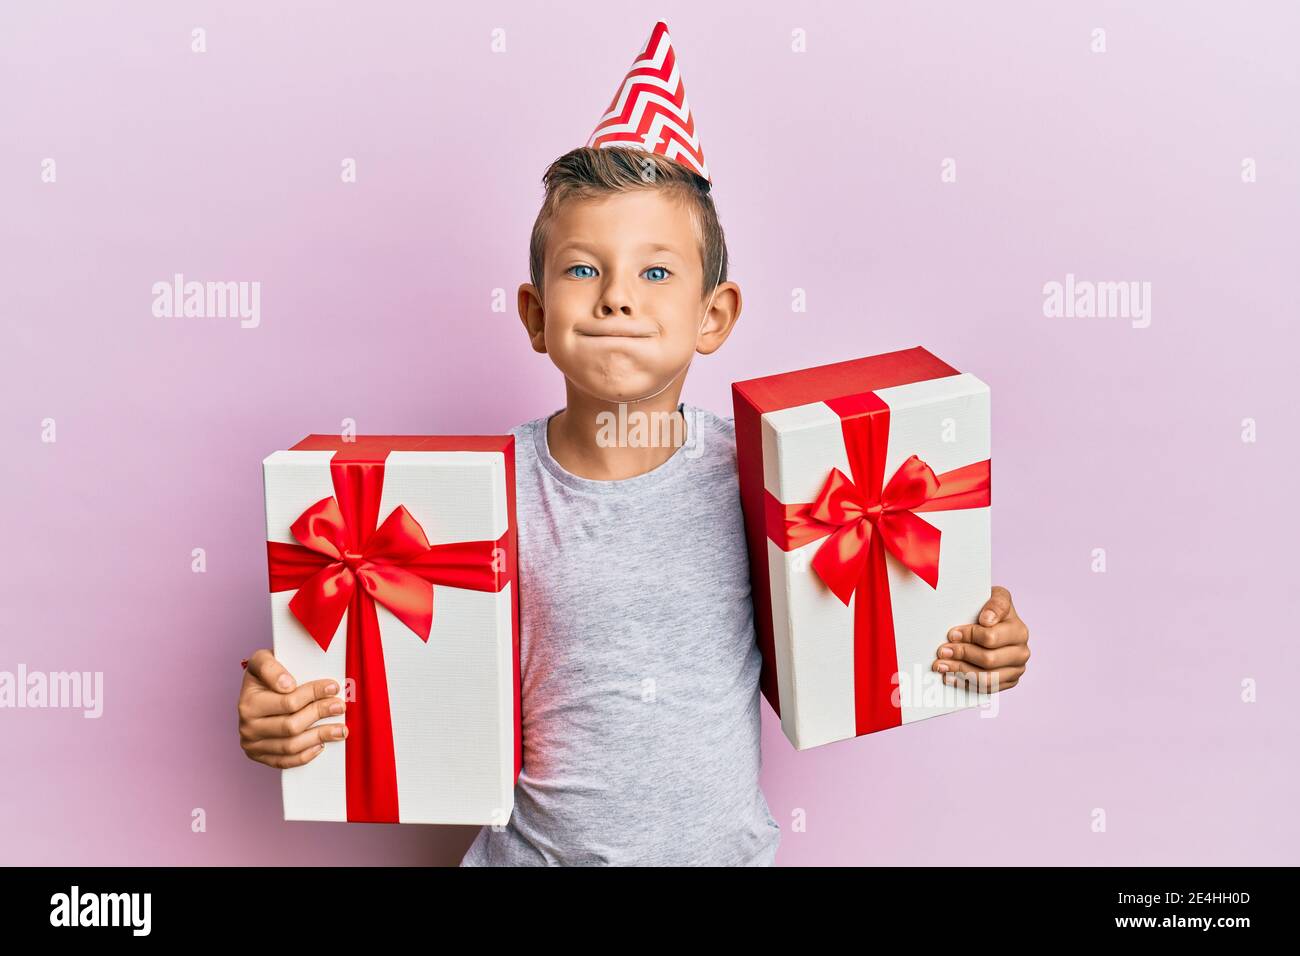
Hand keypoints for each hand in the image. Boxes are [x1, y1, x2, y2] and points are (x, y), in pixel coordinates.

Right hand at [237, 649, 347, 767]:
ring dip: (320, 737)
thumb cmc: (264, 674)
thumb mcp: (262, 660)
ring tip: (340, 729)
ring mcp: (252, 743)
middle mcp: (247, 725)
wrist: (254, 691)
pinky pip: (285, 762)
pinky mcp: (259, 756)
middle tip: (340, 706)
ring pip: (291, 746)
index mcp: (249, 701)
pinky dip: (305, 755)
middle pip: (291, 725)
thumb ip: (270, 666)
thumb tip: (287, 685)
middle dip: (320, 714)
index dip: (314, 694)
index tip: (333, 687)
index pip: (288, 702)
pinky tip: (321, 744)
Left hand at [932, 585, 1029, 693]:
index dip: (969, 636)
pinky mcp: (1009, 681)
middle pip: (988, 660)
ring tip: (941, 665)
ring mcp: (1017, 668)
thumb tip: (987, 620)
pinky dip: (965, 683)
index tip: (951, 634)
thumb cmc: (989, 609)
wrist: (992, 622)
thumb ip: (995, 603)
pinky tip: (950, 677)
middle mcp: (1022, 651)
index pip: (990, 638)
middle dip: (961, 654)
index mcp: (1018, 630)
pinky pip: (986, 688)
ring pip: (986, 677)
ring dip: (960, 671)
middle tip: (941, 651)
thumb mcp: (994, 596)